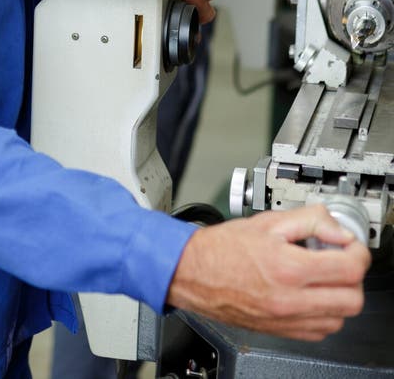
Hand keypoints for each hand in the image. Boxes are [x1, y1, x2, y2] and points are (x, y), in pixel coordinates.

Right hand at [167, 205, 369, 341]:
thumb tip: (338, 230)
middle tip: (339, 258)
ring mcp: (286, 319)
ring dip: (340, 296)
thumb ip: (309, 220)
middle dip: (353, 276)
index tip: (350, 244)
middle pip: (352, 298)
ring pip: (340, 318)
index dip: (357, 252)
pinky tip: (310, 293)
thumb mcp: (268, 221)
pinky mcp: (281, 331)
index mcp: (288, 268)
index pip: (349, 268)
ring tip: (323, 275)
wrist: (193, 272)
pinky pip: (320, 331)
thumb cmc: (222, 248)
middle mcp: (289, 299)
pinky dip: (325, 314)